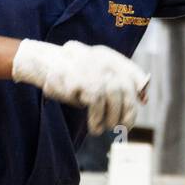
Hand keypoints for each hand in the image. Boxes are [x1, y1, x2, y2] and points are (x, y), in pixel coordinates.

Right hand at [11, 38, 148, 134]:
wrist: (42, 63)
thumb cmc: (70, 74)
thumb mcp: (93, 74)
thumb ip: (115, 82)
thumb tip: (142, 99)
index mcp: (108, 57)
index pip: (132, 72)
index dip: (140, 88)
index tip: (142, 102)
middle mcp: (103, 60)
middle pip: (126, 88)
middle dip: (129, 111)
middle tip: (123, 126)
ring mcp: (92, 68)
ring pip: (114, 95)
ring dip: (113, 117)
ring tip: (107, 128)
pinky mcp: (80, 79)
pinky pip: (97, 102)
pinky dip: (97, 119)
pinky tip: (95, 128)